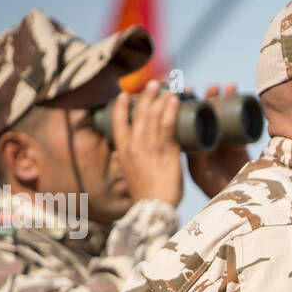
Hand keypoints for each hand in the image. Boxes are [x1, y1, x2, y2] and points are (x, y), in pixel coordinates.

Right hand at [111, 79, 182, 207]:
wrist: (155, 207)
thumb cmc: (146, 194)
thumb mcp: (130, 173)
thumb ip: (128, 161)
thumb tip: (123, 154)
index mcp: (123, 151)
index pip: (117, 122)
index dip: (119, 105)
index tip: (123, 94)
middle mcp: (134, 145)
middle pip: (138, 113)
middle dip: (145, 95)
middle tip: (153, 84)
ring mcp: (150, 146)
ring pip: (153, 115)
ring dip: (159, 98)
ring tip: (165, 87)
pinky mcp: (166, 150)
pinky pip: (168, 124)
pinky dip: (171, 110)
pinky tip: (175, 100)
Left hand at [186, 83, 251, 197]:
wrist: (237, 202)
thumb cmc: (215, 191)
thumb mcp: (201, 173)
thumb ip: (197, 157)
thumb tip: (194, 138)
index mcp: (192, 149)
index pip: (188, 122)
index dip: (188, 106)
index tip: (188, 91)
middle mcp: (206, 142)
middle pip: (205, 115)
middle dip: (208, 98)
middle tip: (211, 86)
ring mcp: (222, 143)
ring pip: (221, 116)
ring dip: (222, 99)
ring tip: (225, 87)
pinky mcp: (238, 145)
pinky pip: (237, 123)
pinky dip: (238, 109)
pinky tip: (236, 95)